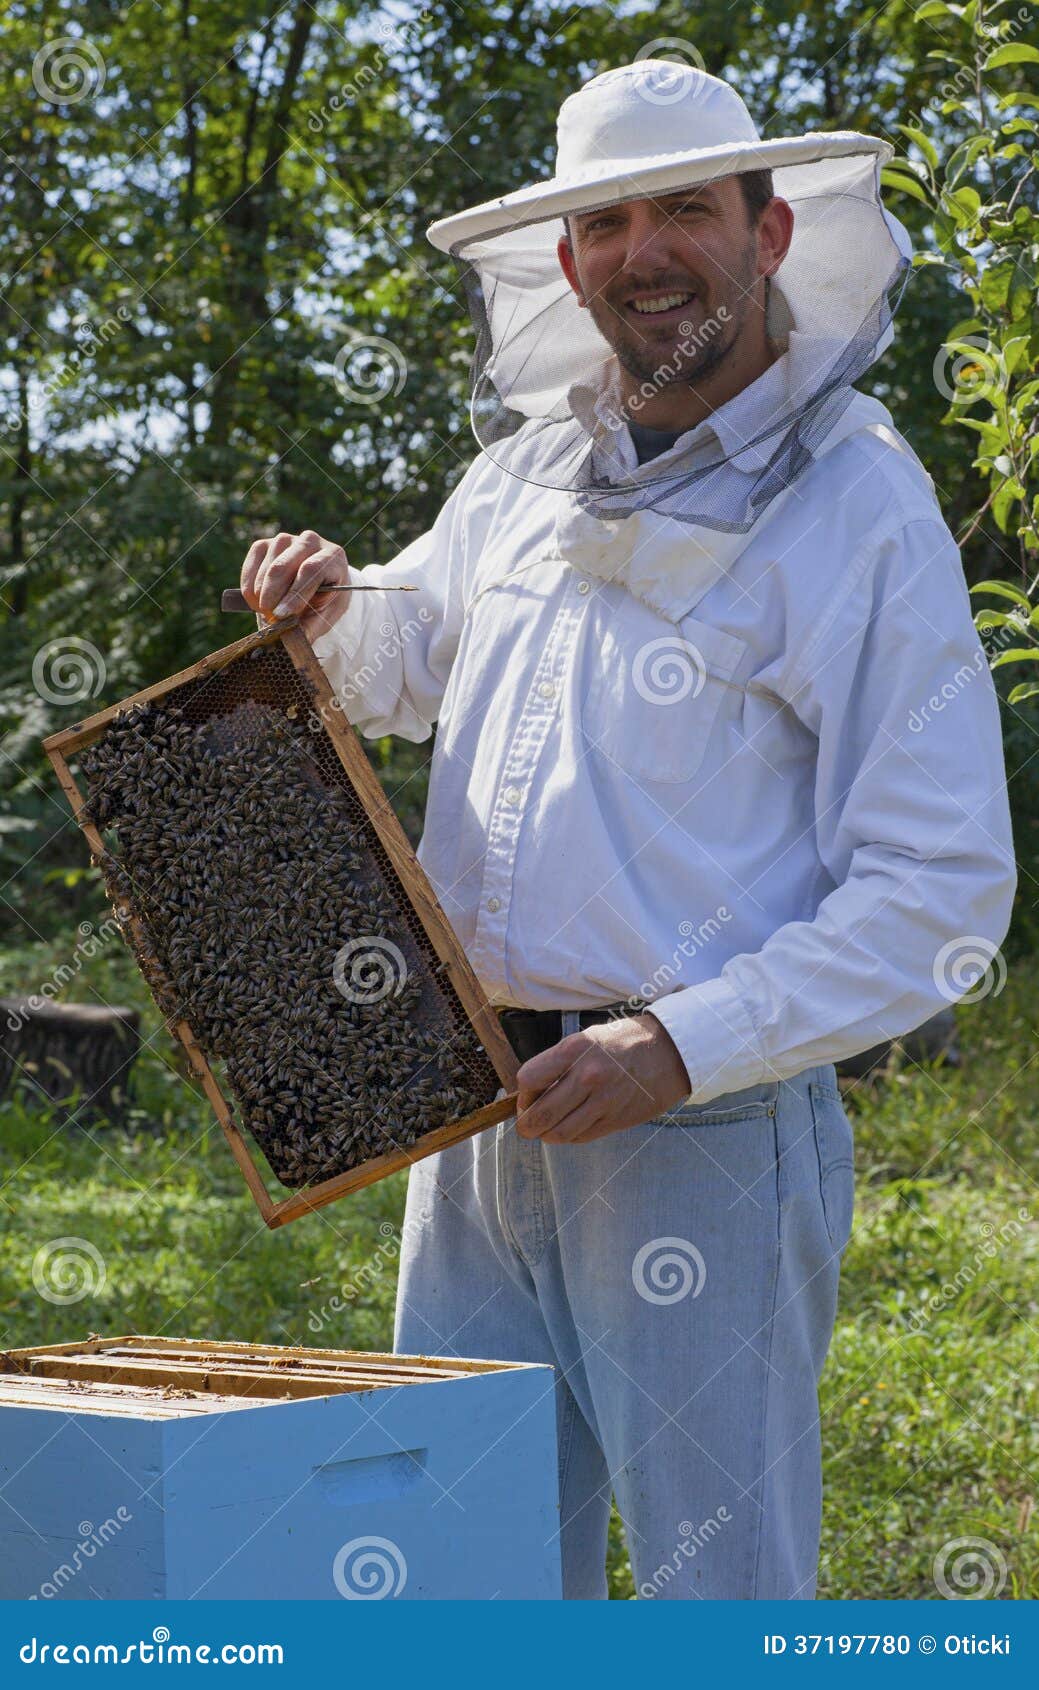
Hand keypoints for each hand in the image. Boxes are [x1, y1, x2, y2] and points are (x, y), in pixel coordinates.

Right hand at [240, 529, 349, 641]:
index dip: (294, 594)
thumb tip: (288, 641)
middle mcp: (311, 541)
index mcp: (333, 557)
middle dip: (272, 596)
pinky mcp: (265, 545)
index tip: (281, 616)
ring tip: (267, 613)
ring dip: (261, 595)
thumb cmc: (323, 603)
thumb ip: (308, 628)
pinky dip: (249, 588)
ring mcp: (286, 540)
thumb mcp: (323, 617)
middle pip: (283, 566)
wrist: (316, 586)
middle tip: (270, 619)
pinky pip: (251, 566)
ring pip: (266, 567)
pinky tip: (257, 602)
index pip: (311, 570)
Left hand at [514, 1013, 690, 1143]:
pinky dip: (569, 1137)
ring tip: (546, 1130)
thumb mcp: (586, 1039)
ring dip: (546, 1135)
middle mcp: (587, 1076)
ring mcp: (604, 1101)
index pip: (529, 1079)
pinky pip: (581, 1137)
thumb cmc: (623, 1042)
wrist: (668, 1052)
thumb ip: (558, 1064)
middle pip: (540, 1113)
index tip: (526, 1099)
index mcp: (575, 1049)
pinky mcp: (617, 1120)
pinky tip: (570, 1127)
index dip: (523, 1094)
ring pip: (559, 1132)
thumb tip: (530, 1093)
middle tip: (527, 1126)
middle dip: (527, 1125)